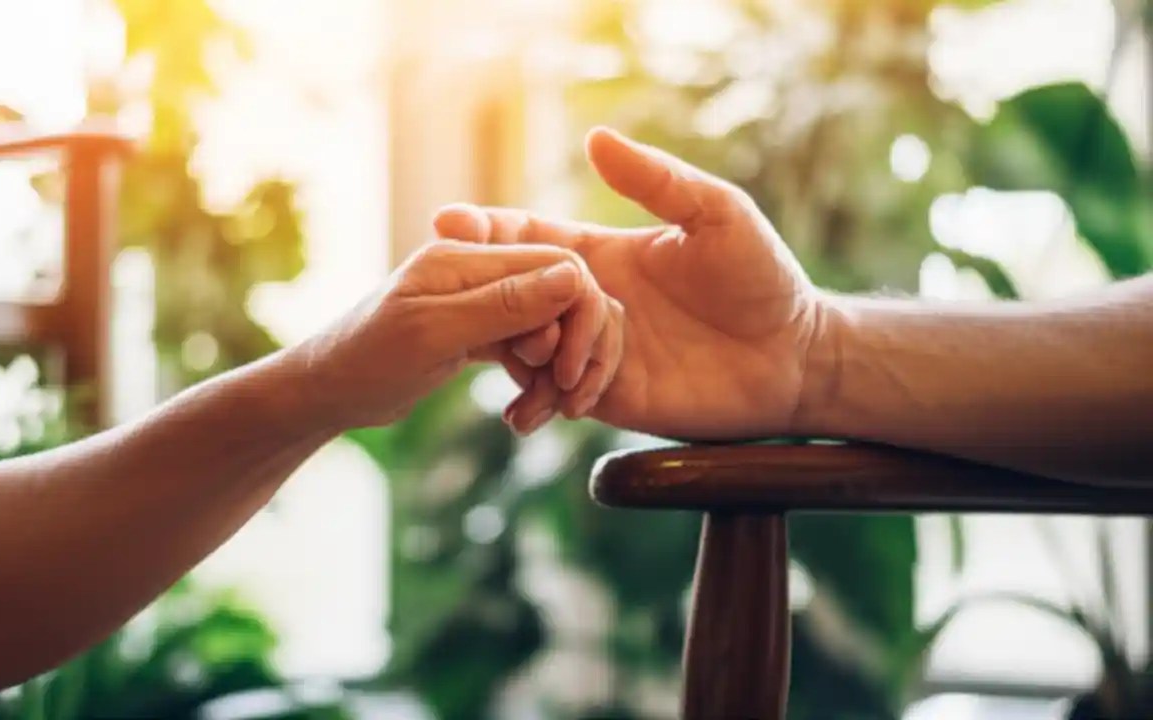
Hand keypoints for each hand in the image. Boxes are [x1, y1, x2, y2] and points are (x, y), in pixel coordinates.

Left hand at [298, 240, 616, 431]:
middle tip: (555, 396)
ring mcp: (476, 303)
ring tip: (532, 418)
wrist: (326, 395)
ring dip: (551, 374)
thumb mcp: (436, 334)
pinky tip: (522, 417)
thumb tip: (574, 277)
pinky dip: (532, 382)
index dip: (576, 313)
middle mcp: (475, 272)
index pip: (555, 264)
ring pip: (546, 328)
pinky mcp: (475, 334)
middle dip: (567, 349)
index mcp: (465, 258)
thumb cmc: (368, 362)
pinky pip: (525, 350)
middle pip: (558, 296)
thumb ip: (503, 304)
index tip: (564, 367)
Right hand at [434, 128, 829, 439]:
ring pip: (524, 349)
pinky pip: (558, 396)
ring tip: (512, 358)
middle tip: (477, 302)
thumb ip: (657, 181)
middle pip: (512, 294)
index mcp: (600, 252)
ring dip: (510, 352)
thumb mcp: (716, 214)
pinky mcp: (607, 396)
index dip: (485, 228)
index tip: (448, 223)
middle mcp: (585, 300)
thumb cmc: (761, 277)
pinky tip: (528, 410)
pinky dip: (538, 401)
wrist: (795, 358)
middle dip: (485, 295)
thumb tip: (594, 138)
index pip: (527, 237)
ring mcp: (591, 350)